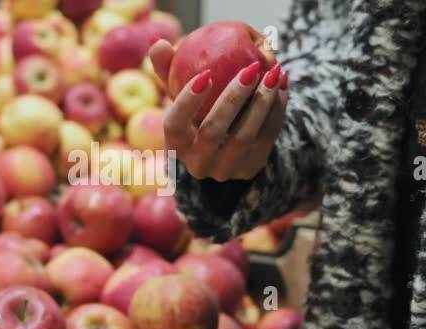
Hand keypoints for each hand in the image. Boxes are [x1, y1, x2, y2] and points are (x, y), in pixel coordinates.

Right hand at [149, 40, 287, 181]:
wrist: (226, 148)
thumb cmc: (197, 112)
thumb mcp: (181, 94)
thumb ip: (168, 69)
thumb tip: (159, 44)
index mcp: (175, 146)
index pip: (174, 125)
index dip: (187, 102)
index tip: (206, 74)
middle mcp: (197, 164)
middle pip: (213, 131)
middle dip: (234, 98)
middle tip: (251, 68)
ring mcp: (224, 170)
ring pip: (244, 136)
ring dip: (262, 102)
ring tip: (274, 73)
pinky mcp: (250, 169)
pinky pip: (266, 139)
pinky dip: (276, 110)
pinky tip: (283, 86)